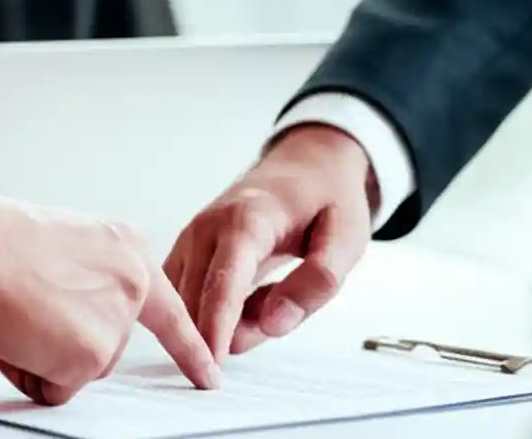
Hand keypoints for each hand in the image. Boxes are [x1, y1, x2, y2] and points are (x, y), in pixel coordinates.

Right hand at [0, 196, 221, 405]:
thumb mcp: (64, 244)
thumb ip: (87, 278)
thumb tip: (74, 315)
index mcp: (127, 249)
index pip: (167, 307)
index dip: (188, 347)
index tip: (211, 375)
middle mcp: (133, 283)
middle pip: (106, 347)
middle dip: (64, 348)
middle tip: (28, 315)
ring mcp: (117, 321)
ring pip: (78, 369)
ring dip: (41, 359)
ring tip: (16, 315)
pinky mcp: (93, 354)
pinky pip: (54, 389)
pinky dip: (27, 373)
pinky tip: (15, 334)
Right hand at [164, 125, 372, 363]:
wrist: (305, 164)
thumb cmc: (328, 200)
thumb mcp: (347, 237)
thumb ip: (316, 281)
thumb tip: (274, 324)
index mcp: (247, 219)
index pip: (223, 282)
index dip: (216, 327)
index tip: (212, 366)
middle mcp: (208, 226)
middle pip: (197, 298)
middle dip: (223, 333)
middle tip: (272, 320)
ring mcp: (191, 236)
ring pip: (185, 301)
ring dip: (218, 323)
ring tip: (266, 297)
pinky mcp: (185, 248)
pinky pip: (184, 295)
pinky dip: (208, 312)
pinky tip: (247, 299)